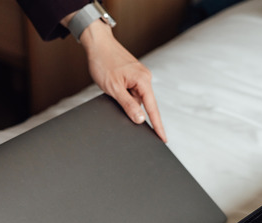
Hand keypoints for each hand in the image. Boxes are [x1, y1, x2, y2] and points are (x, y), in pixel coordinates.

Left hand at [76, 20, 166, 142]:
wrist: (98, 44)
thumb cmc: (104, 63)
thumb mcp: (114, 88)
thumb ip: (128, 105)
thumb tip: (140, 119)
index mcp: (143, 81)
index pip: (153, 108)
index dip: (157, 125)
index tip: (163, 139)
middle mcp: (144, 78)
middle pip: (143, 104)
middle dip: (132, 109)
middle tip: (118, 99)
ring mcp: (139, 76)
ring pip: (135, 98)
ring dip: (124, 100)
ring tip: (110, 86)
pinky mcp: (132, 76)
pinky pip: (132, 92)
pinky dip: (123, 95)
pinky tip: (113, 87)